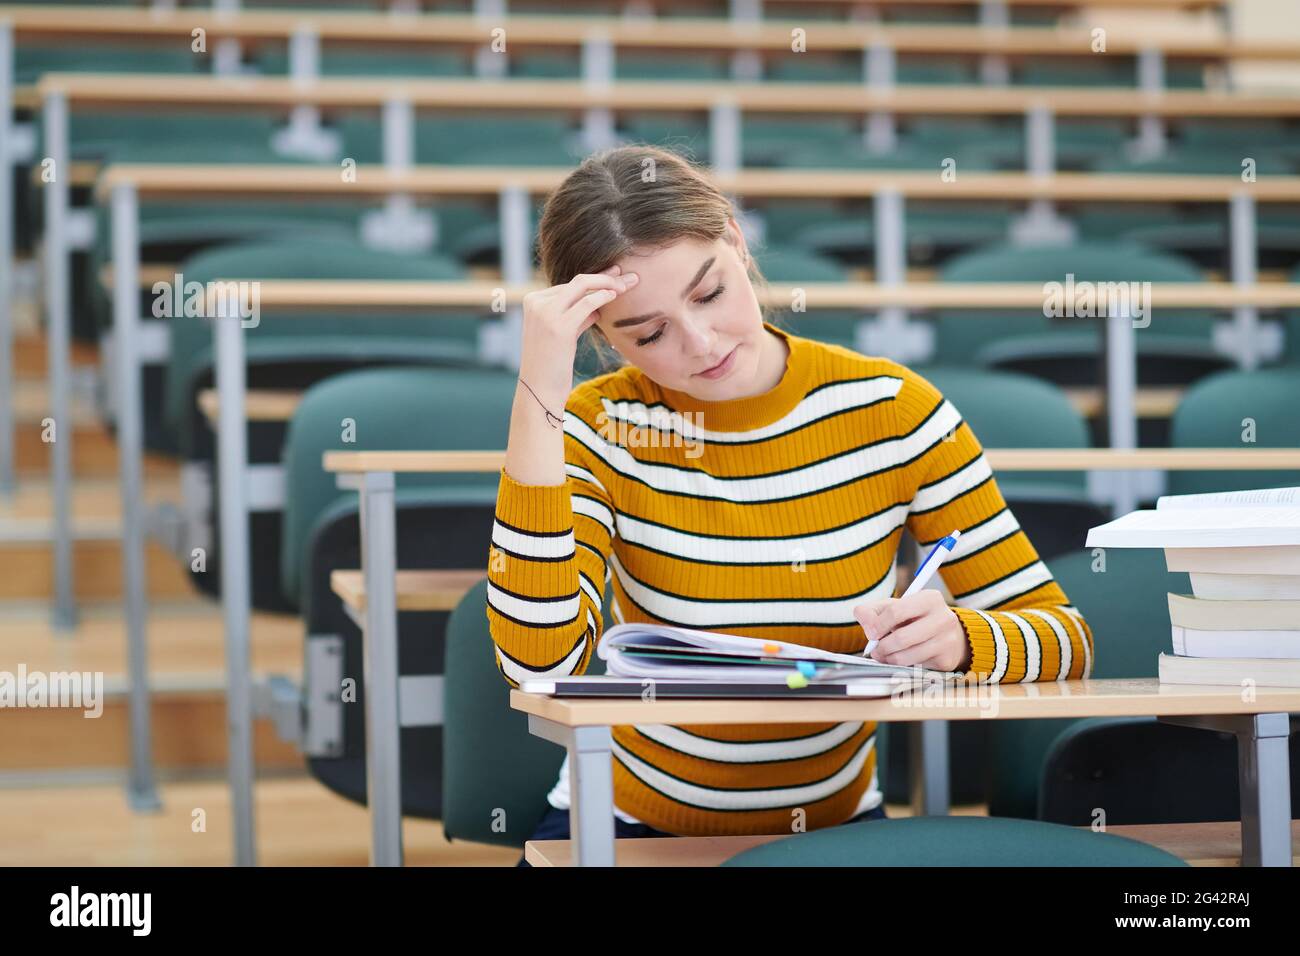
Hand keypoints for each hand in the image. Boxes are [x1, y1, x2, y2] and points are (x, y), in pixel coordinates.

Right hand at [518, 263, 638, 404]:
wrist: (538, 391)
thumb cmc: (551, 366)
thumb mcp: (562, 335)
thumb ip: (576, 318)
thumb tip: (596, 308)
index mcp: (533, 300)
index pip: (570, 284)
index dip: (596, 280)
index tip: (616, 276)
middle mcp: (536, 302)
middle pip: (578, 281)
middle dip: (606, 277)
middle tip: (629, 277)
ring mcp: (545, 313)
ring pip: (583, 285)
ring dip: (609, 284)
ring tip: (629, 285)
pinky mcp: (559, 326)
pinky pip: (587, 303)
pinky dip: (604, 296)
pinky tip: (616, 296)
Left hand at [853, 590, 970, 672]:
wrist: (947, 636)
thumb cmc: (914, 619)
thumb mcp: (892, 607)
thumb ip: (871, 611)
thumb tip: (868, 627)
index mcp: (929, 598)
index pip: (895, 611)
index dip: (878, 625)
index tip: (871, 633)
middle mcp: (943, 618)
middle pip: (901, 638)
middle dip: (882, 647)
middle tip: (875, 650)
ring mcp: (947, 640)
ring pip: (906, 656)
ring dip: (889, 659)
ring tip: (884, 655)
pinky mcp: (946, 660)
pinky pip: (915, 668)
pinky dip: (902, 666)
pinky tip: (902, 658)